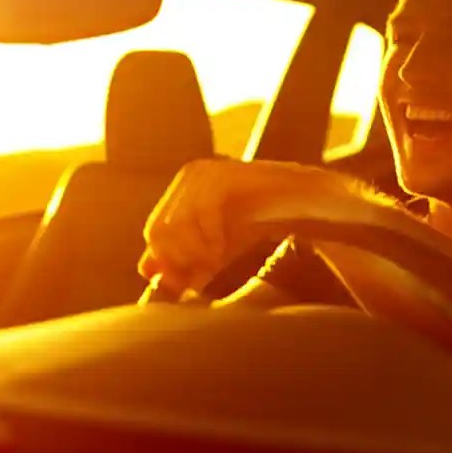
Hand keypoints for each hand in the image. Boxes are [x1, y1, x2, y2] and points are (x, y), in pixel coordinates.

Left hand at [138, 159, 342, 293]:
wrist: (306, 204)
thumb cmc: (259, 224)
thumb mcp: (215, 248)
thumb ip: (183, 260)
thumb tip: (145, 270)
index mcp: (181, 188)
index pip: (153, 233)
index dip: (169, 263)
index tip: (192, 281)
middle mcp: (190, 174)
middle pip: (159, 230)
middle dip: (179, 260)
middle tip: (204, 275)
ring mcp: (208, 171)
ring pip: (176, 223)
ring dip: (194, 252)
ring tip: (215, 262)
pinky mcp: (227, 174)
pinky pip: (202, 212)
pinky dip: (209, 238)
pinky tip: (222, 250)